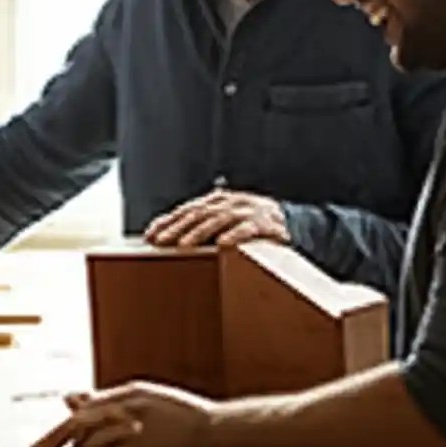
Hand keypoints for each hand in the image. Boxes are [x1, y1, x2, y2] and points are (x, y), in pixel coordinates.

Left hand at [22, 382, 216, 446]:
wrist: (223, 434)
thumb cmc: (196, 424)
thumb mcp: (158, 405)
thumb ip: (127, 406)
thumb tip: (99, 400)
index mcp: (132, 393)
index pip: (90, 407)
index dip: (73, 427)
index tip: (59, 443)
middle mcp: (127, 405)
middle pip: (80, 421)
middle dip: (59, 440)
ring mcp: (132, 425)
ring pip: (87, 441)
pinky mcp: (139, 446)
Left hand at [144, 189, 289, 247]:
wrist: (295, 224)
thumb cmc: (252, 226)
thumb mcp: (226, 221)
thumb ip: (202, 225)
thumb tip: (169, 238)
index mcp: (218, 201)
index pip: (186, 210)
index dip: (167, 222)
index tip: (150, 236)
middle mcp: (230, 203)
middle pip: (198, 214)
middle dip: (177, 228)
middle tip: (160, 242)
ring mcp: (248, 211)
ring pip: (219, 220)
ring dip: (199, 233)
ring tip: (184, 245)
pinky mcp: (266, 224)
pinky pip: (248, 229)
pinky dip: (234, 235)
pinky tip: (223, 244)